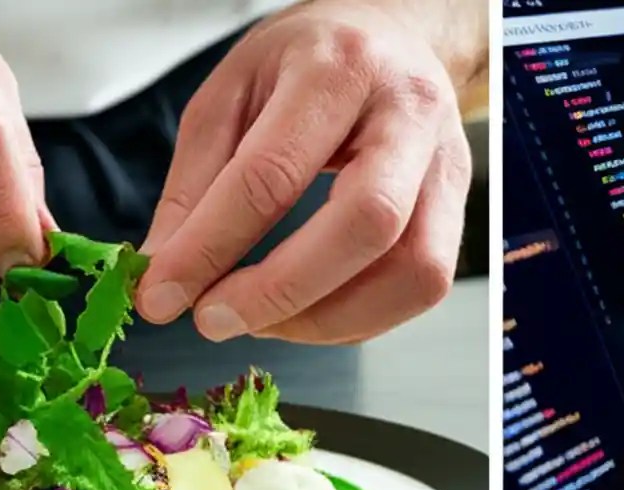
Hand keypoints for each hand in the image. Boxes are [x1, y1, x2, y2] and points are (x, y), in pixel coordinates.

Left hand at [137, 0, 484, 343]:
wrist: (394, 36)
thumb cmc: (312, 59)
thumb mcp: (232, 91)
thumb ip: (196, 182)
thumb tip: (164, 270)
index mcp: (339, 68)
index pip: (274, 173)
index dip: (211, 246)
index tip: (162, 294)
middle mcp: (409, 114)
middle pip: (367, 223)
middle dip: (282, 290)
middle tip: (214, 318)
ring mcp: (447, 164)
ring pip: (413, 270)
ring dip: (329, 317)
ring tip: (264, 320)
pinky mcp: (461, 207)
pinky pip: (423, 285)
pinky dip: (360, 316)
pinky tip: (310, 310)